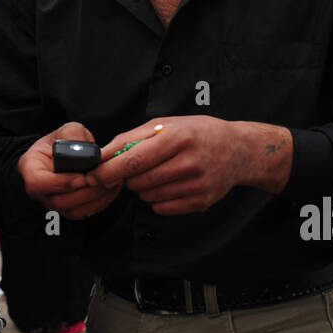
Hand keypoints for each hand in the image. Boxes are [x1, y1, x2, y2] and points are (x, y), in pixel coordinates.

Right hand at [17, 121, 122, 219]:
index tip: (82, 177)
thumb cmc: (64, 142)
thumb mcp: (67, 130)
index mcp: (31, 168)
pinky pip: (84, 213)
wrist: (68, 155)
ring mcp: (53, 203)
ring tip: (111, 183)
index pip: (38, 183)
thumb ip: (73, 134)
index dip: (62, 182)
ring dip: (95, 199)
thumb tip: (81, 148)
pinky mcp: (69, 210)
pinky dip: (100, 203)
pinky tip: (110, 189)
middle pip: (58, 201)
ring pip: (73, 211)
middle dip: (84, 192)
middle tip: (103, 180)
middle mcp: (39, 191)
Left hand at [89, 116, 244, 215]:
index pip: (134, 161)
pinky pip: (162, 208)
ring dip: (144, 188)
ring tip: (159, 173)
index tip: (94, 176)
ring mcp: (197, 185)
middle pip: (139, 181)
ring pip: (148, 196)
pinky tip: (170, 185)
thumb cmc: (197, 133)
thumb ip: (132, 138)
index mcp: (178, 138)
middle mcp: (189, 162)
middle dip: (128, 178)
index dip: (110, 171)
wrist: (238, 150)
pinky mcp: (201, 202)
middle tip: (137, 168)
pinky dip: (158, 200)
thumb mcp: (166, 124)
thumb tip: (102, 157)